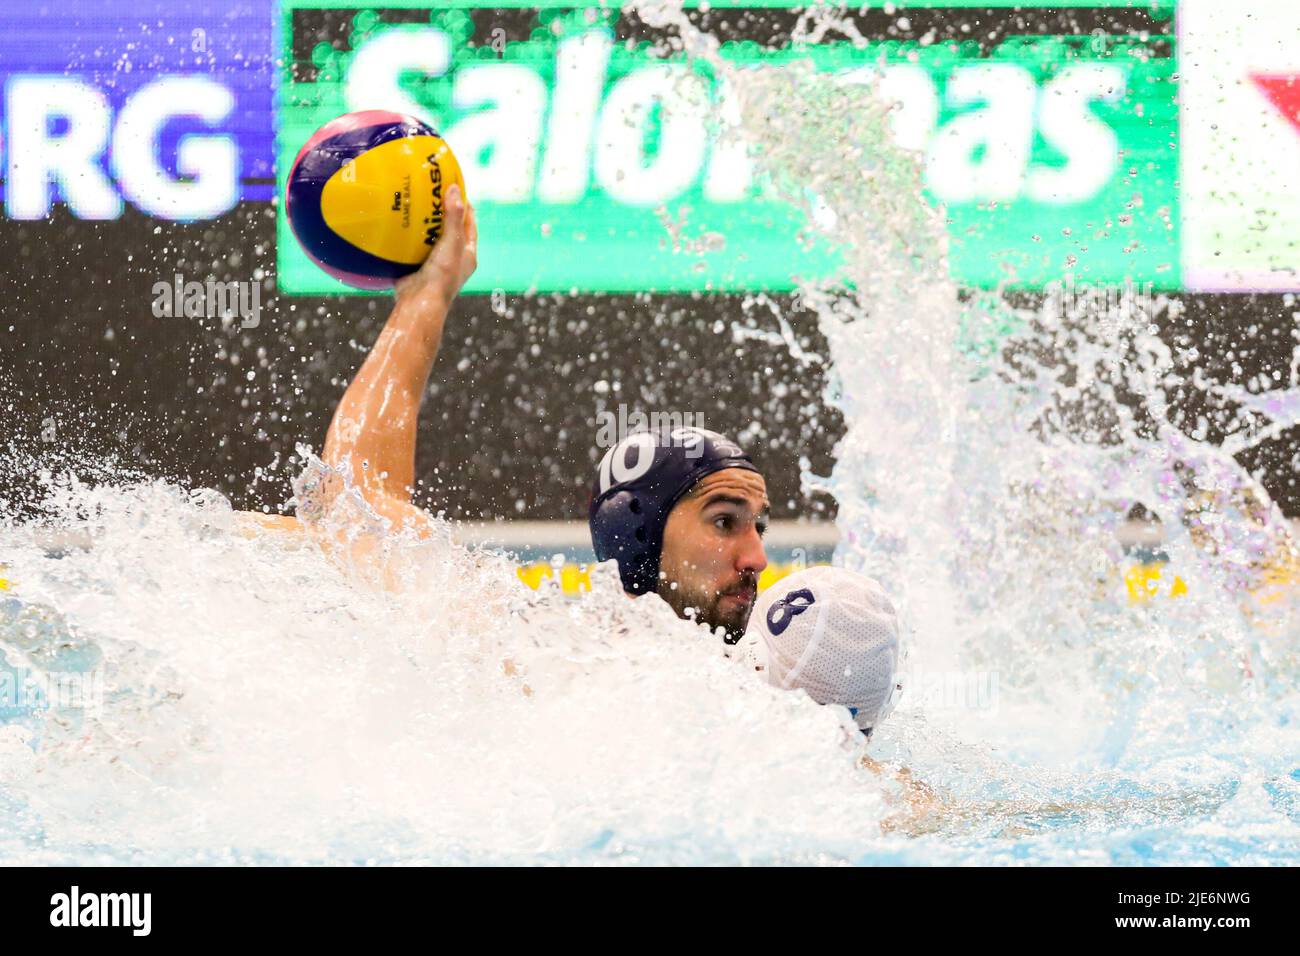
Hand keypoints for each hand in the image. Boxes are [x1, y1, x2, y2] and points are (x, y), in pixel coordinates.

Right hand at [394, 183, 477, 305]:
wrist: (420, 302)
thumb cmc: (442, 274)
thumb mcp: (452, 242)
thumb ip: (453, 216)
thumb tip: (455, 188)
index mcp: (467, 255)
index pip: (470, 224)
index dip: (465, 205)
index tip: (456, 186)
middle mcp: (453, 259)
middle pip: (449, 229)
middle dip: (442, 211)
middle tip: (431, 191)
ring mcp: (435, 264)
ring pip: (430, 238)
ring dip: (423, 223)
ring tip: (413, 202)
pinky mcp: (417, 268)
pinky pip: (412, 247)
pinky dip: (407, 236)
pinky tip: (398, 222)